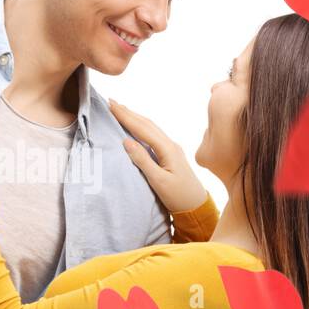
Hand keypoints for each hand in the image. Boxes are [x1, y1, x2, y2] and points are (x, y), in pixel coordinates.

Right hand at [109, 98, 208, 213]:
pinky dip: (141, 127)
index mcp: (167, 148)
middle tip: (112, 102)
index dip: (126, 116)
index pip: (142, 128)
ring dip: (135, 117)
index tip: (111, 105)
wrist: (196, 206)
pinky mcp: (170, 154)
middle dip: (129, 112)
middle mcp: (170, 144)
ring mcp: (171, 148)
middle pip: (147, 124)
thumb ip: (142, 160)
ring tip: (121, 110)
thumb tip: (126, 140)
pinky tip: (136, 126)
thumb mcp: (158, 181)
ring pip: (151, 128)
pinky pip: (153, 135)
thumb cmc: (178, 196)